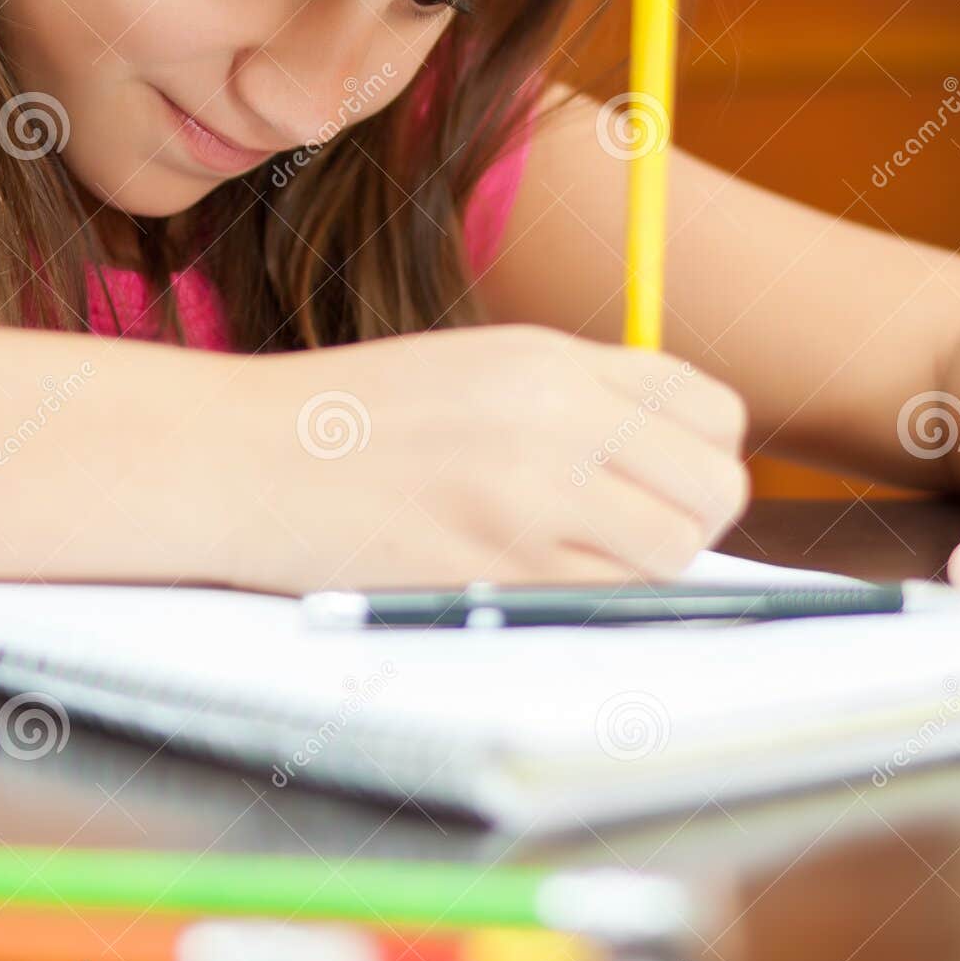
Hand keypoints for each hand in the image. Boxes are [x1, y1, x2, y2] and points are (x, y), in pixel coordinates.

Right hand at [211, 324, 750, 592]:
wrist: (245, 457)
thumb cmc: (353, 419)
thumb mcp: (479, 370)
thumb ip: (577, 403)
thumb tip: (665, 467)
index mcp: (556, 359)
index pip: (712, 410)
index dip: (704, 456)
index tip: (664, 480)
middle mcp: (560, 416)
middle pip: (714, 487)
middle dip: (691, 520)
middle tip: (629, 533)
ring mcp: (533, 495)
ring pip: (671, 553)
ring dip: (640, 570)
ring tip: (568, 558)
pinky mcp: (498, 569)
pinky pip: (603, 600)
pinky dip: (585, 601)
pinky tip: (525, 578)